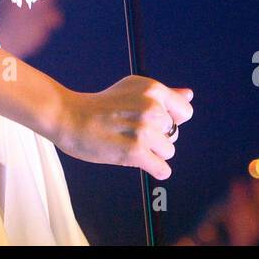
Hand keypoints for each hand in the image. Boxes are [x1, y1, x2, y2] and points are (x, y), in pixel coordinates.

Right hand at [52, 75, 193, 179]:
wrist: (69, 117)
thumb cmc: (102, 105)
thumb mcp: (132, 89)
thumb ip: (163, 94)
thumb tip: (189, 95)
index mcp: (152, 89)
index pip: (185, 112)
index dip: (169, 120)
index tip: (148, 121)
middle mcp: (151, 107)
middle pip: (174, 134)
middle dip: (157, 137)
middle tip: (130, 131)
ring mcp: (143, 130)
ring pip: (168, 152)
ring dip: (152, 153)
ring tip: (128, 143)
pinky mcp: (134, 152)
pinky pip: (162, 169)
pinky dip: (154, 169)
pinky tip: (139, 162)